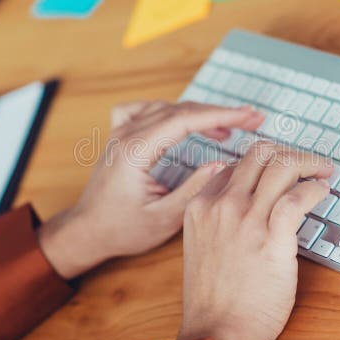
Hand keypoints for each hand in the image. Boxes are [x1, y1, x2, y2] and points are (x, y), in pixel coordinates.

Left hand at [38, 101, 264, 279]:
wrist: (87, 231)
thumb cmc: (122, 230)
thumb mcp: (163, 219)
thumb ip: (193, 190)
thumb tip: (222, 164)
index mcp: (136, 151)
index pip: (186, 120)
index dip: (222, 115)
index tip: (250, 116)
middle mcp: (126, 135)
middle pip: (180, 110)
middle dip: (219, 112)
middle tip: (252, 119)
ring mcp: (121, 132)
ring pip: (167, 108)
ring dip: (199, 113)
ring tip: (228, 129)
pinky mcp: (120, 136)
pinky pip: (146, 109)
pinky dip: (170, 111)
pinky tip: (182, 121)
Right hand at [177, 142, 332, 339]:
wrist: (216, 332)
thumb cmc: (211, 300)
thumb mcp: (200, 248)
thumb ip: (216, 222)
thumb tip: (243, 207)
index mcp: (201, 207)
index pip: (236, 164)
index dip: (262, 163)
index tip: (280, 171)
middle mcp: (222, 206)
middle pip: (260, 154)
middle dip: (288, 152)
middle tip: (307, 163)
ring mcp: (247, 220)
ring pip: (281, 166)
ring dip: (308, 162)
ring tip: (321, 171)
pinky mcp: (273, 239)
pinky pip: (298, 197)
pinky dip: (315, 188)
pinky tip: (322, 191)